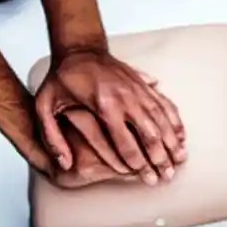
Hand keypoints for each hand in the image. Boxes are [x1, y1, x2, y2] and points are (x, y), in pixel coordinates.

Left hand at [35, 48, 185, 184]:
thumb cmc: (62, 79)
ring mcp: (138, 90)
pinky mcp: (144, 85)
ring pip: (163, 121)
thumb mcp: (45, 106)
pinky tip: (181, 136)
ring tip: (180, 160)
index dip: (137, 164)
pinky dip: (175, 122)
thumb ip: (52, 136)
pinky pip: (165, 105)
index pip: (125, 143)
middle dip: (160, 158)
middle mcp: (126, 99)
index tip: (145, 178)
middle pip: (150, 135)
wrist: (79, 48)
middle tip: (167, 176)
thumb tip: (64, 164)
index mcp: (104, 106)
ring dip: (173, 142)